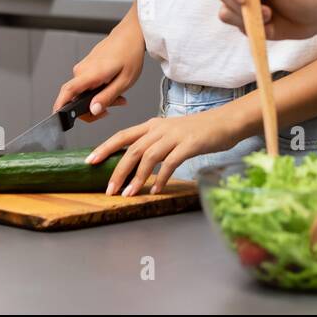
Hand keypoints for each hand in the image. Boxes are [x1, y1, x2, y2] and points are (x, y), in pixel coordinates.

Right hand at [51, 24, 143, 119]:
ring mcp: (83, 68)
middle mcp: (82, 70)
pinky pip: (87, 85)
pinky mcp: (86, 67)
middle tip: (115, 104)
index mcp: (91, 73)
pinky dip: (99, 90)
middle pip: (77, 98)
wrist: (130, 35)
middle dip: (95, 107)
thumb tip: (93, 110)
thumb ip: (107, 97)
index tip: (58, 118)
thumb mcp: (125, 81)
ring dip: (99, 98)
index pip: (68, 91)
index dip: (60, 106)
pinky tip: (113, 86)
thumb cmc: (130, 54)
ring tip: (119, 96)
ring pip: (84, 92)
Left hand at [85, 108, 240, 195]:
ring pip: (148, 157)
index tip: (90, 161)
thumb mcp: (171, 133)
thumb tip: (136, 163)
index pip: (123, 135)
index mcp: (153, 125)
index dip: (104, 147)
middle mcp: (161, 128)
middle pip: (132, 149)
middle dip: (117, 170)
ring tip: (128, 194)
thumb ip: (154, 143)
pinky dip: (160, 178)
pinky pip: (170, 163)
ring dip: (137, 178)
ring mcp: (175, 136)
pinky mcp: (189, 145)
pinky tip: (155, 190)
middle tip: (108, 189)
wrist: (226, 121)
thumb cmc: (199, 130)